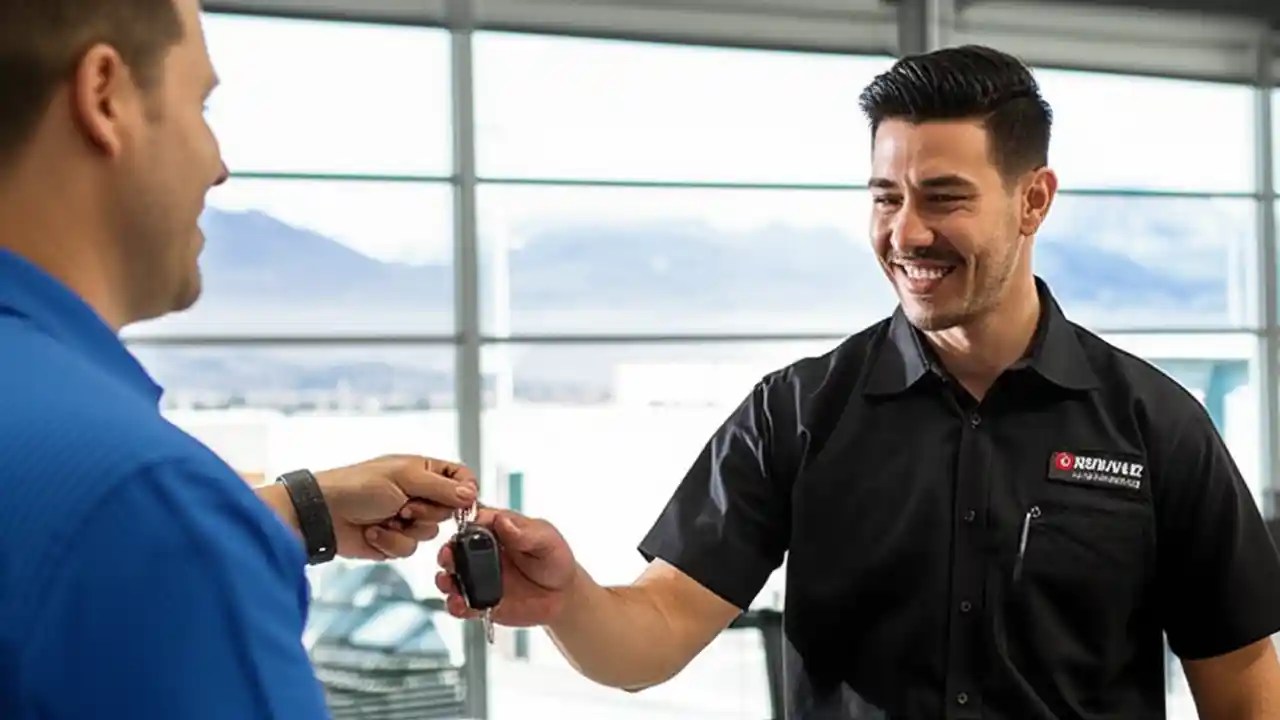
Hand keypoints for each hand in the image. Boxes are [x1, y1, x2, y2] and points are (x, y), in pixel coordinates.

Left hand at [315, 454, 477, 560]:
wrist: (324, 515)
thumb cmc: (358, 486)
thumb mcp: (404, 478)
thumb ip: (441, 487)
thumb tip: (471, 494)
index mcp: (423, 471)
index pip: (460, 478)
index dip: (465, 491)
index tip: (462, 501)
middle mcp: (418, 494)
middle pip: (448, 511)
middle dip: (426, 512)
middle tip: (404, 505)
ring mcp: (407, 519)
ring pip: (430, 533)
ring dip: (406, 529)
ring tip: (385, 517)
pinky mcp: (394, 541)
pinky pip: (409, 549)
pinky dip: (390, 542)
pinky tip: (374, 531)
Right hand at [436, 507, 578, 625]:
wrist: (562, 596)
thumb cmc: (554, 560)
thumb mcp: (547, 540)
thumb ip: (526, 532)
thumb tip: (503, 520)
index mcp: (497, 529)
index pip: (475, 519)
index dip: (466, 523)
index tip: (463, 529)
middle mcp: (482, 551)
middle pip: (455, 548)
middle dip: (448, 552)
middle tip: (449, 557)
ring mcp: (478, 577)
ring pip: (452, 576)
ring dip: (446, 579)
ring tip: (449, 583)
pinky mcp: (479, 600)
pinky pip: (461, 603)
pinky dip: (455, 605)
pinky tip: (460, 604)